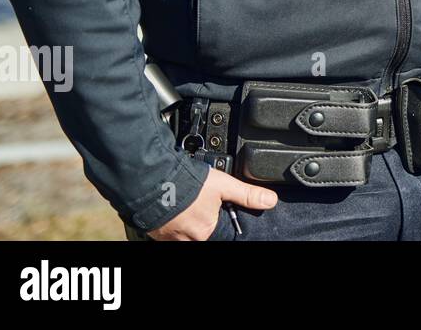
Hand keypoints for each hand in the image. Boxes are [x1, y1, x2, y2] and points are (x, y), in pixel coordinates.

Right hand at [147, 166, 277, 240]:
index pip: (218, 229)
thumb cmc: (187, 184)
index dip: (217, 217)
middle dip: (200, 216)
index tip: (211, 208)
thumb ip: (247, 195)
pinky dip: (171, 219)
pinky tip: (172, 205)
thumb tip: (270, 201)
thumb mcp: (224, 185)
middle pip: (200, 230)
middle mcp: (187, 239)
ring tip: (185, 201)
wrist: (150, 181)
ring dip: (185, 217)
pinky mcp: (154, 231)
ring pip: (183, 230)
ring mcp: (169, 237)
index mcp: (206, 231)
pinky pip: (167, 229)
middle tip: (197, 201)